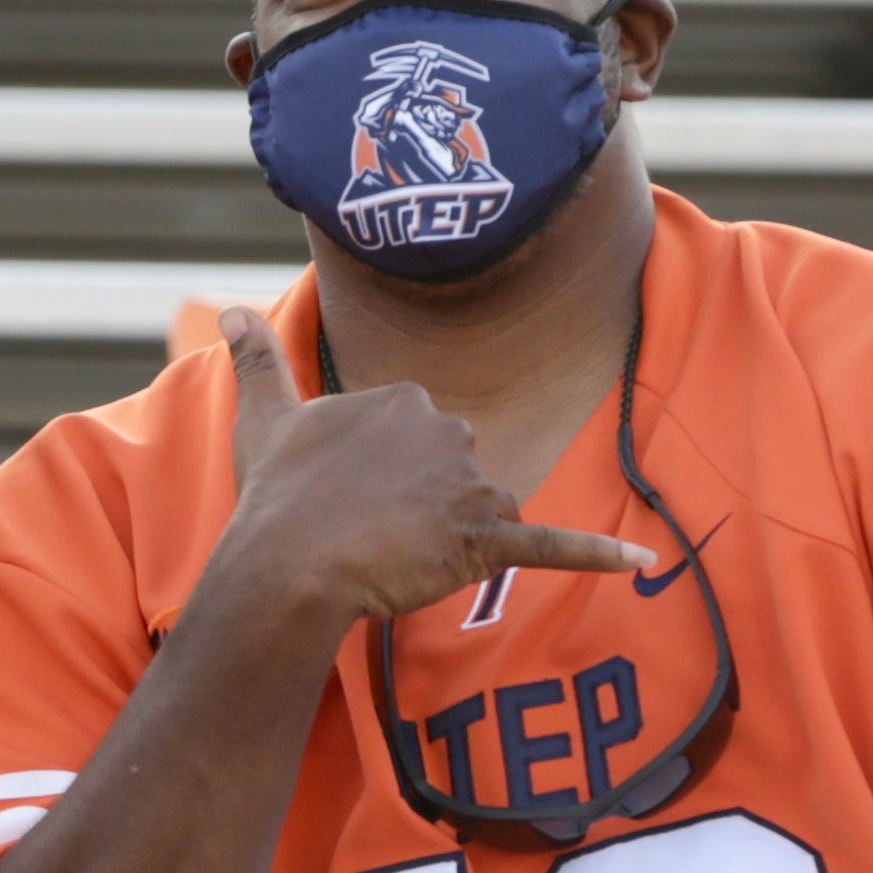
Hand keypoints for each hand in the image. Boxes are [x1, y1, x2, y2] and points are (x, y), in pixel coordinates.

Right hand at [207, 308, 645, 636]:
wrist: (287, 562)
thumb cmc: (275, 497)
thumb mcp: (263, 418)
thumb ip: (257, 360)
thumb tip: (230, 309)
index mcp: (406, 398)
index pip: (422, 441)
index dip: (390, 482)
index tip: (351, 503)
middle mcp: (449, 428)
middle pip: (459, 475)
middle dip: (427, 509)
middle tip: (370, 537)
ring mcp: (470, 484)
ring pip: (485, 515)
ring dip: (452, 542)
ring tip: (398, 561)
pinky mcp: (486, 537)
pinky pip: (552, 546)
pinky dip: (597, 553)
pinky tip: (641, 560)